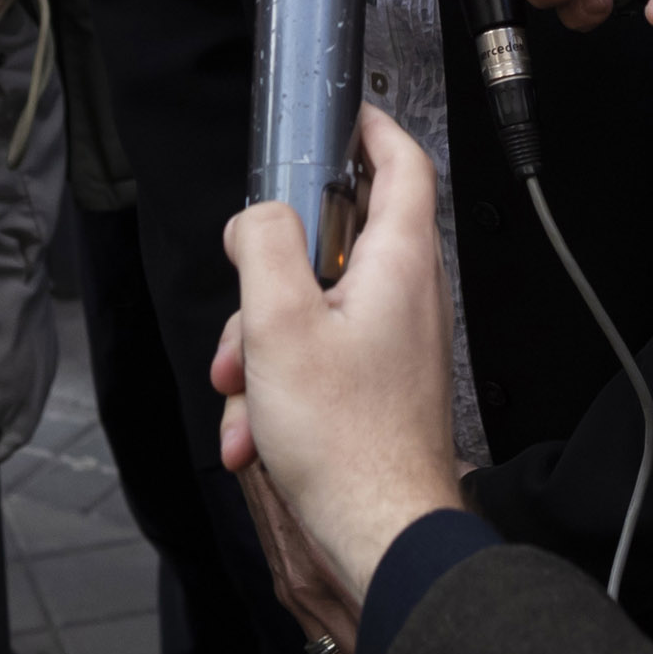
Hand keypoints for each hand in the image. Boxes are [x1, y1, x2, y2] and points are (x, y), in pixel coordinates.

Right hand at [214, 107, 466, 653]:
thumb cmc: (347, 442)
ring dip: (262, 352)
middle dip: (266, 287)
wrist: (381, 534)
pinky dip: (280, 393)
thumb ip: (263, 247)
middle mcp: (409, 295)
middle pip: (332, 247)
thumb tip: (258, 218)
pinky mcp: (382, 386)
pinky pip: (320, 364)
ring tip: (244, 402)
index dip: (371, 129)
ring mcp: (398, 343)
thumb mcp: (278, 324)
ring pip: (313, 314)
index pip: (403, 162)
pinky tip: (257, 437)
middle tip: (242, 324)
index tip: (340, 118)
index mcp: (399, 261)